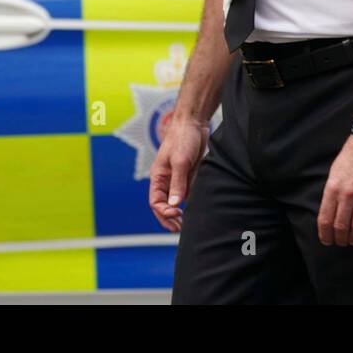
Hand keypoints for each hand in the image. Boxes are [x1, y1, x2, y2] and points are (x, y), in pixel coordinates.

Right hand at [148, 112, 208, 232]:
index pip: (155, 201)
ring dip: (179, 214)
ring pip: (176, 202)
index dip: (163, 212)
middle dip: (169, 219)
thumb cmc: (183, 138)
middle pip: (164, 205)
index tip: (176, 214)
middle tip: (179, 229)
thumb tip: (174, 205)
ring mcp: (178, 178)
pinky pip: (188, 193)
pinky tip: (196, 209)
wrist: (194, 122)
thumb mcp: (180, 161)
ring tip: (186, 225)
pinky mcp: (189, 175)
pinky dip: (190, 203)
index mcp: (158, 176)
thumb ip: (177, 183)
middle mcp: (166, 180)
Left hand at [317, 136, 352, 245]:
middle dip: (340, 239)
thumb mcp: (334, 172)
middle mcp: (348, 194)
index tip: (327, 241)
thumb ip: (332, 193)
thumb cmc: (351, 156)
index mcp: (333, 188)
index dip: (325, 235)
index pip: (325, 220)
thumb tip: (331, 214)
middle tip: (342, 242)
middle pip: (341, 227)